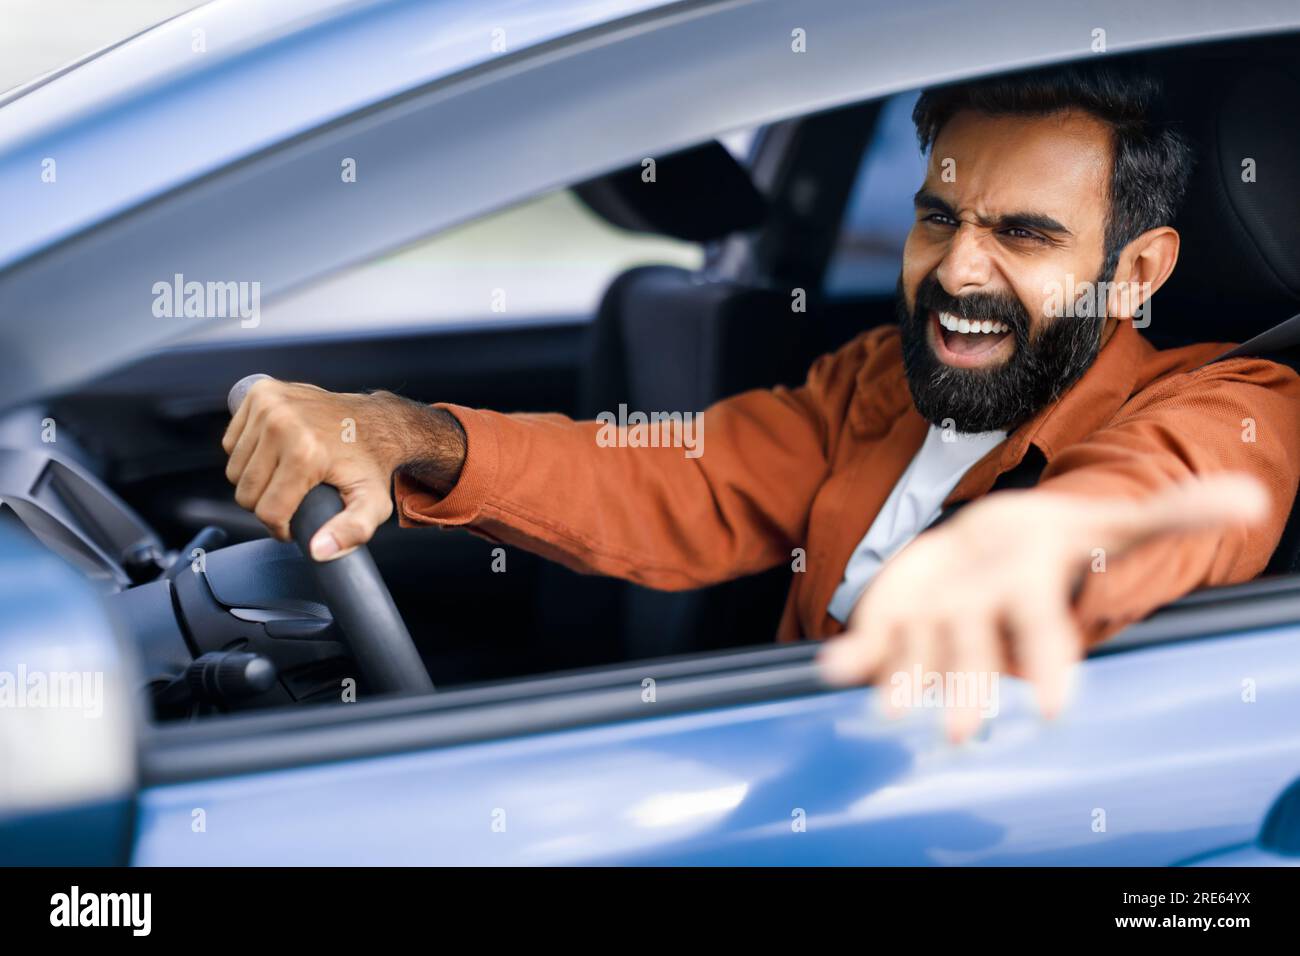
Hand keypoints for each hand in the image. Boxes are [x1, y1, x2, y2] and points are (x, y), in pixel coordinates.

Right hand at [222, 378, 454, 559]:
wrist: (376, 420)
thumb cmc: (371, 465)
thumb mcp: (373, 504)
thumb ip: (352, 532)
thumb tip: (317, 551)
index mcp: (305, 452)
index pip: (267, 511)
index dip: (282, 526)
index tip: (299, 521)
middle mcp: (281, 423)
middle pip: (246, 492)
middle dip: (267, 504)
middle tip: (294, 497)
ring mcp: (267, 404)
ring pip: (235, 470)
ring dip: (256, 481)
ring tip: (286, 476)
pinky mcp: (259, 392)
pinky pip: (232, 443)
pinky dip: (247, 455)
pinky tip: (275, 454)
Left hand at [818, 473, 1268, 741]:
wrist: (992, 541)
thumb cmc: (1052, 539)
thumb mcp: (1106, 519)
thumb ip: (1170, 514)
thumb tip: (1250, 494)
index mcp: (1027, 599)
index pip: (1043, 637)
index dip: (1051, 668)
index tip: (1057, 707)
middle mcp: (979, 620)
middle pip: (974, 659)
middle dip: (969, 694)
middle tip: (960, 734)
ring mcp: (932, 619)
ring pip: (917, 654)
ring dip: (902, 681)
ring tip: (888, 709)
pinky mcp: (894, 612)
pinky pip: (873, 639)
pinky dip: (854, 655)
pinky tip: (833, 667)